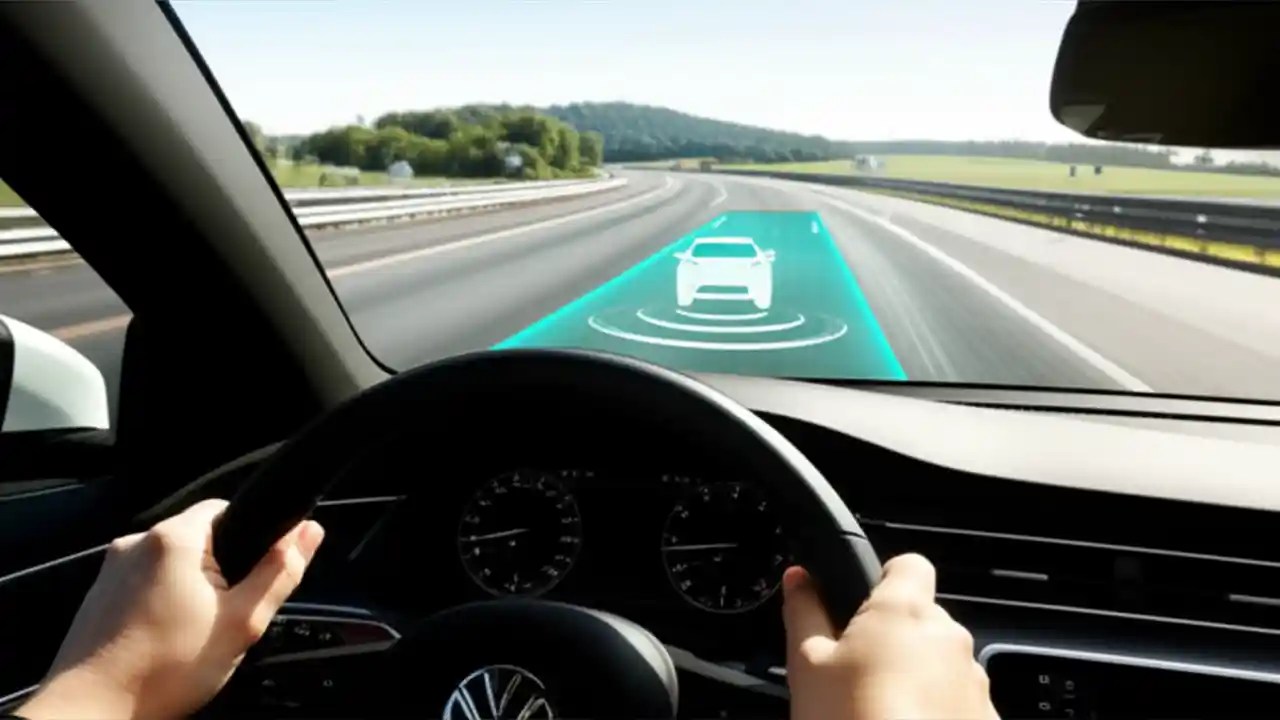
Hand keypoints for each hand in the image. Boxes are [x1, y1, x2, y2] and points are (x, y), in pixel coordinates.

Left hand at [18, 499, 324, 719]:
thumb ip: (280, 572)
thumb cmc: (165, 671)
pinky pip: (145, 584)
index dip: (253, 539)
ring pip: (172, 565)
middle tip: (225, 616)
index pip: (230, 508)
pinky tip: (164, 640)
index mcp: (176, 538)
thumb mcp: (241, 623)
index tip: (256, 578)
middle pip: (200, 540)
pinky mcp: (98, 594)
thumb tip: (310, 531)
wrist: (92, 711)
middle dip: (221, 572)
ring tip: (191, 635)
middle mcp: (137, 541)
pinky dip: (161, 605)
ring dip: (189, 590)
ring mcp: (112, 568)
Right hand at [782, 553, 998, 719]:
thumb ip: (804, 612)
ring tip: (875, 712)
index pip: (908, 564)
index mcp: (903, 611)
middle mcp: (948, 638)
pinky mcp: (986, 719)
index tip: (858, 606)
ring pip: (939, 664)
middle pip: (920, 620)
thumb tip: (799, 579)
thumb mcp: (806, 665)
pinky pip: (956, 703)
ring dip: (915, 678)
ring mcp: (972, 682)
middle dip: (892, 640)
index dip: (882, 580)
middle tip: (853, 672)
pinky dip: (934, 712)